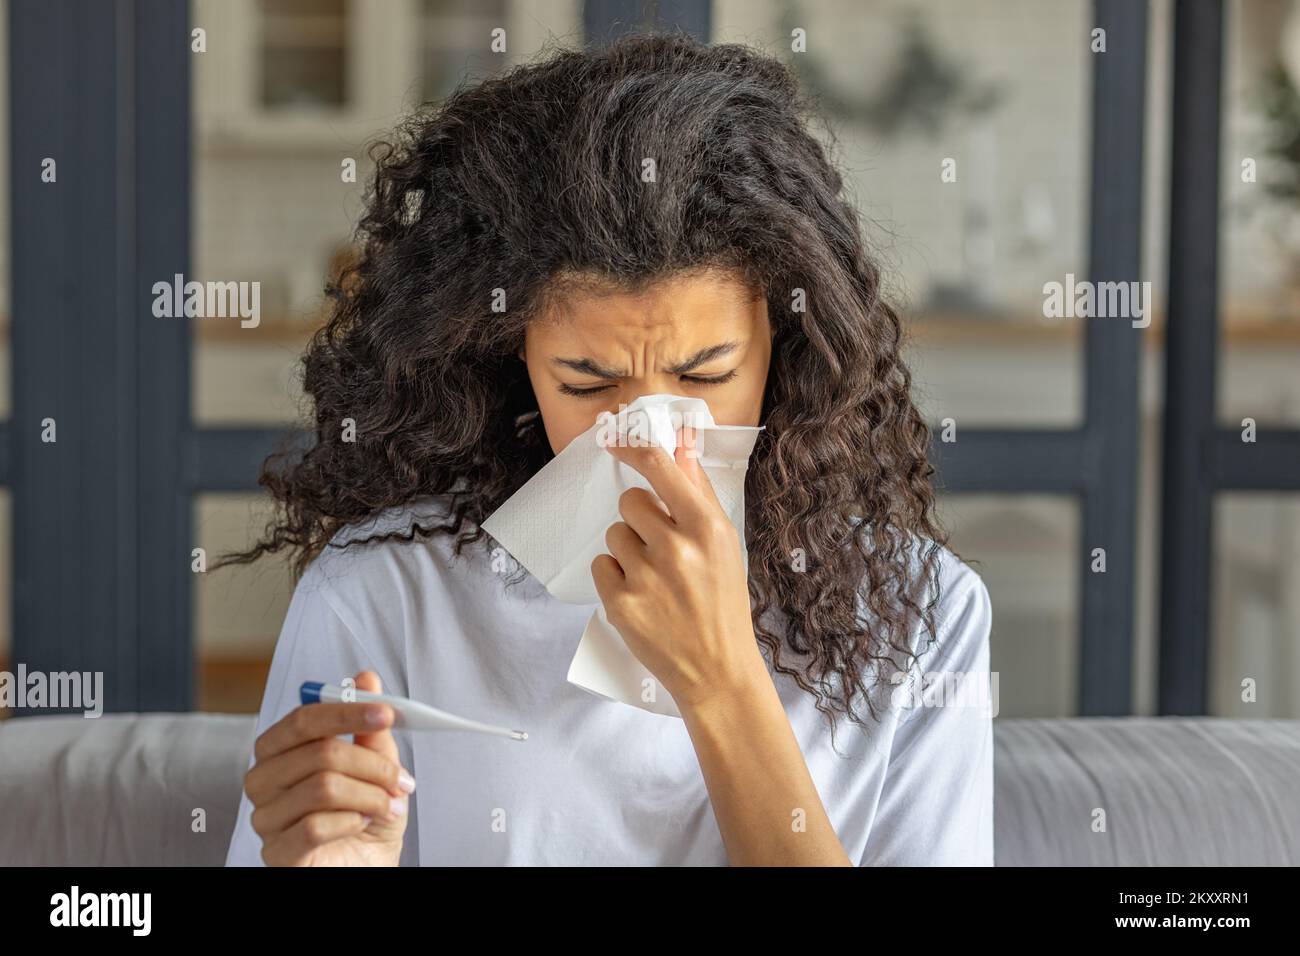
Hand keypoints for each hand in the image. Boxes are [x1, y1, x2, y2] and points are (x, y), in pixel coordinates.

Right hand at [244, 670, 413, 865]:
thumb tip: (366, 679)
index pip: (304, 719)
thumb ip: (368, 727)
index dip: (347, 712)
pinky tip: (361, 824)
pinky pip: (314, 826)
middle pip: (319, 753)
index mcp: (280, 751)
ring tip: (388, 806)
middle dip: (372, 764)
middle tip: (400, 778)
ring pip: (323, 788)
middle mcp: (264, 780)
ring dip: (370, 796)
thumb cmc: (365, 818)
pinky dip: (351, 821)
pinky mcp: (276, 852)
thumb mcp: (376, 767)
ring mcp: (266, 818)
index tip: (387, 714)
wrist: (365, 866)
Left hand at [591, 423, 768, 712]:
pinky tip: (642, 597)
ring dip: (628, 550)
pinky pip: (601, 566)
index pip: (659, 466)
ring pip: (614, 534)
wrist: (717, 670)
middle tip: (662, 549)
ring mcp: (646, 576)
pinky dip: (615, 579)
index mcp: (707, 527)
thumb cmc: (723, 603)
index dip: (632, 446)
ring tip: (655, 578)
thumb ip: (699, 493)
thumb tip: (682, 444)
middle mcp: (676, 547)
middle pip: (631, 501)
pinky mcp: (621, 604)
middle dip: (641, 519)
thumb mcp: (724, 544)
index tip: (615, 438)